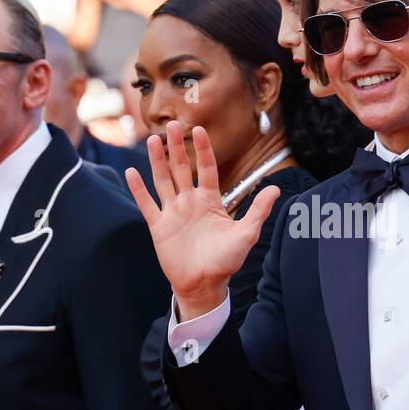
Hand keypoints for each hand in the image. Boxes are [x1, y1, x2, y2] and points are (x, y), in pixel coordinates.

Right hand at [126, 121, 278, 319]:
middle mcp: (190, 202)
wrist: (205, 284)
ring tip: (152, 140)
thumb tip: (277, 189)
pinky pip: (147, 204)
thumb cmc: (226, 260)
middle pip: (182, 169)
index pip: (207, 168)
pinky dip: (138, 189)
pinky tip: (131, 172)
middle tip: (171, 124)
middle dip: (177, 147)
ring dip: (157, 161)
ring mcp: (173, 212)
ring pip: (163, 180)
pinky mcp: (159, 226)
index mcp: (210, 200)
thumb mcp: (246, 234)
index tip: (199, 129)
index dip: (203, 149)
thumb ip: (258, 210)